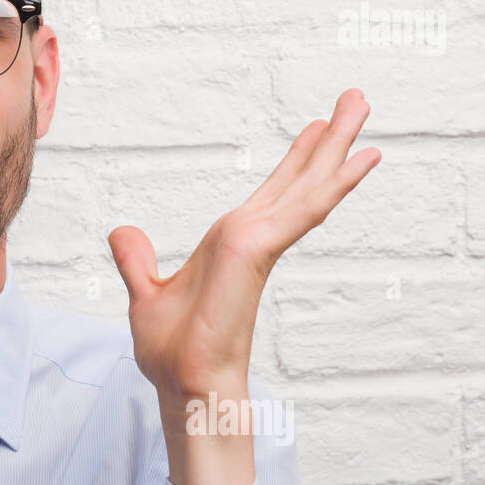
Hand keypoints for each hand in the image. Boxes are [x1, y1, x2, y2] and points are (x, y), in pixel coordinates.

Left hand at [108, 89, 378, 484]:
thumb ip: (136, 261)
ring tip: (360, 104)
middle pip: (298, 178)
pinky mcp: (260, 251)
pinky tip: (363, 156)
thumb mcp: (145, 294)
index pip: (271, 192)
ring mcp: (260, 242)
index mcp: (231, 243)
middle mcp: (252, 237)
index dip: (295, 160)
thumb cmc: (174, 355)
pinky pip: (304, 209)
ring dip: (337, 144)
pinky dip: (333, 182)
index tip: (315, 128)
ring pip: (308, 184)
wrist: (185, 386)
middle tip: (354, 98)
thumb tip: (122, 232)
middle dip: (326, 139)